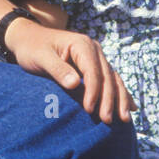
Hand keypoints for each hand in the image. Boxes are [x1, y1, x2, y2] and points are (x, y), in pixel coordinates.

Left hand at [5, 16, 135, 123]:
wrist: (28, 38)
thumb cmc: (32, 48)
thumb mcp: (40, 58)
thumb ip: (57, 69)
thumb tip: (75, 84)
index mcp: (82, 44)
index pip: (93, 71)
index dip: (93, 91)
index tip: (89, 110)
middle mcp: (94, 49)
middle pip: (106, 76)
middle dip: (109, 99)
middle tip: (107, 120)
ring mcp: (96, 57)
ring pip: (113, 79)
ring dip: (119, 99)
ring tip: (123, 119)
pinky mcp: (94, 66)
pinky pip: (110, 80)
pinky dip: (120, 94)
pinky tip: (129, 108)